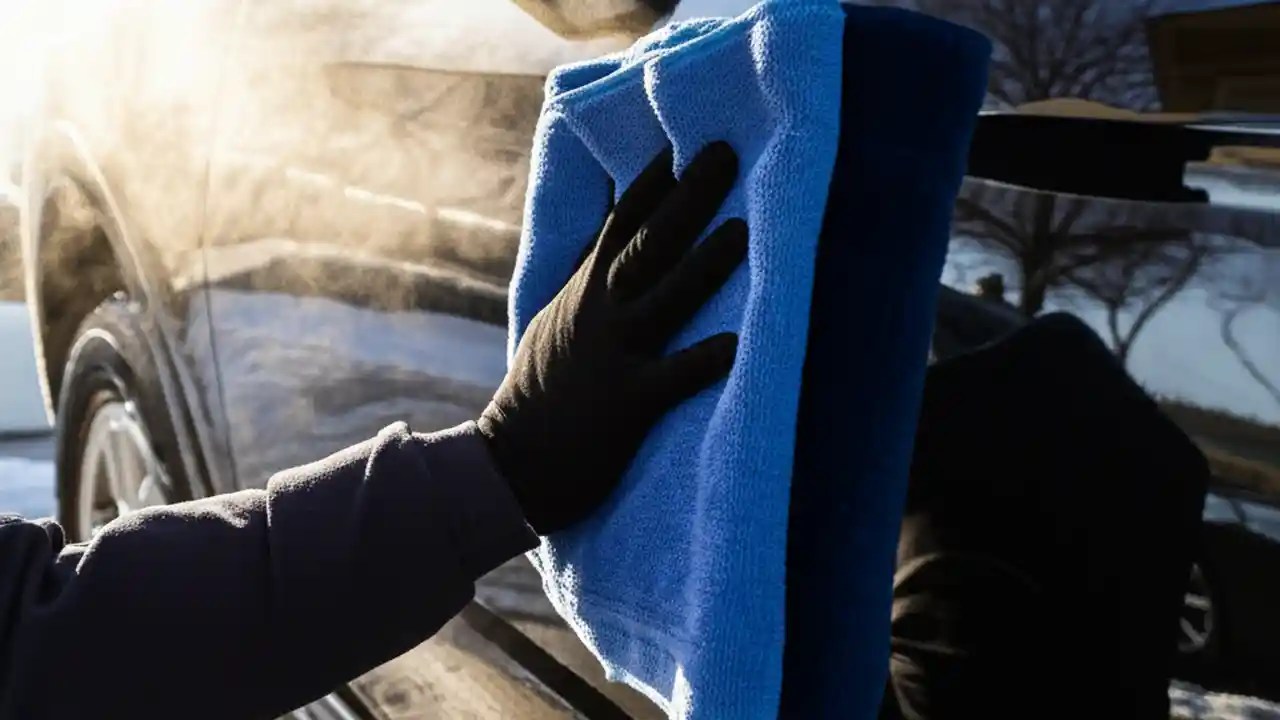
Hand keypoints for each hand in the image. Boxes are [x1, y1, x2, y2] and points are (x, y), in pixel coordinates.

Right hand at [478, 142, 746, 534]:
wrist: (507, 466)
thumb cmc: (540, 397)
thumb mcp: (556, 325)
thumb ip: (586, 287)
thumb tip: (610, 251)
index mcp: (583, 293)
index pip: (618, 225)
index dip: (650, 183)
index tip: (679, 143)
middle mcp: (598, 313)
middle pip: (647, 244)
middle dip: (687, 198)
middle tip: (726, 154)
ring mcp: (612, 355)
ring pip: (663, 297)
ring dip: (704, 263)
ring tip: (743, 231)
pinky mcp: (626, 403)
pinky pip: (670, 379)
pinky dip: (701, 361)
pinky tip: (735, 345)